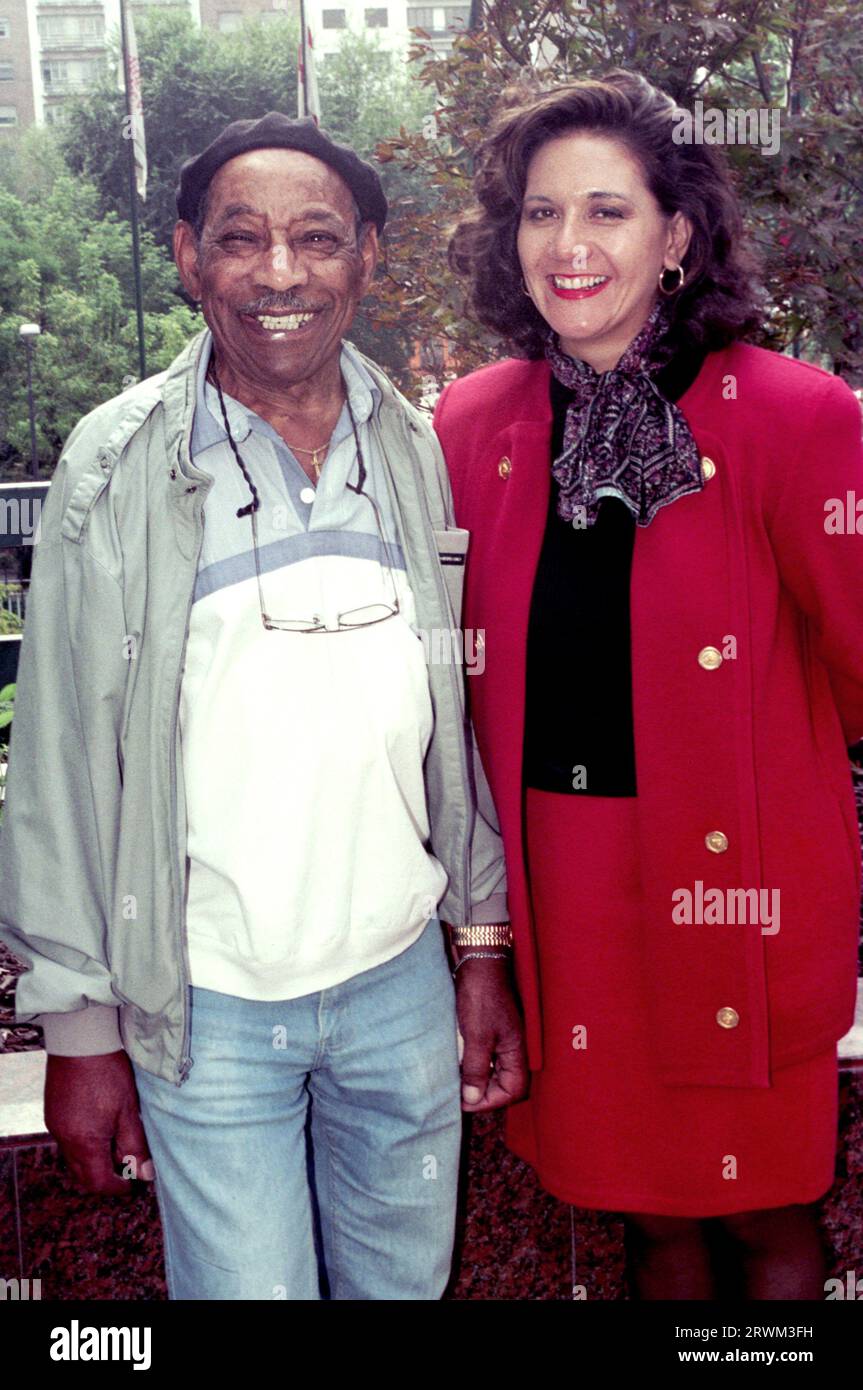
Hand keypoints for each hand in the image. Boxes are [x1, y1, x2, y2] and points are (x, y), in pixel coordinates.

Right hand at [44, 1051, 153, 1195]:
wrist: (81, 1040)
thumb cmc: (109, 1073)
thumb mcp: (128, 1110)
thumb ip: (135, 1145)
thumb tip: (145, 1174)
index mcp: (84, 1142)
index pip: (97, 1182)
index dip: (115, 1188)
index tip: (131, 1185)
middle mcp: (64, 1139)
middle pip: (82, 1173)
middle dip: (103, 1177)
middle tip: (125, 1169)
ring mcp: (55, 1125)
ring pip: (73, 1157)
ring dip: (92, 1159)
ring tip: (115, 1145)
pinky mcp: (53, 1113)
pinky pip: (66, 1140)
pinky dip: (83, 1144)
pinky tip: (99, 1128)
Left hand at [453, 956, 528, 1111]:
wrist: (478, 961)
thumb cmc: (481, 996)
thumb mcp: (477, 1037)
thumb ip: (477, 1070)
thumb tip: (473, 1099)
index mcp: (517, 1051)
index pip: (513, 1091)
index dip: (490, 1102)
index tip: (464, 1102)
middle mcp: (514, 1047)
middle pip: (506, 1084)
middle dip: (484, 1094)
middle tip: (458, 1096)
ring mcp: (503, 1038)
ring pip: (496, 1071)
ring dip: (478, 1080)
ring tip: (456, 1084)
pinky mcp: (491, 1029)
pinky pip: (487, 1057)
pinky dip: (474, 1065)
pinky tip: (458, 1064)